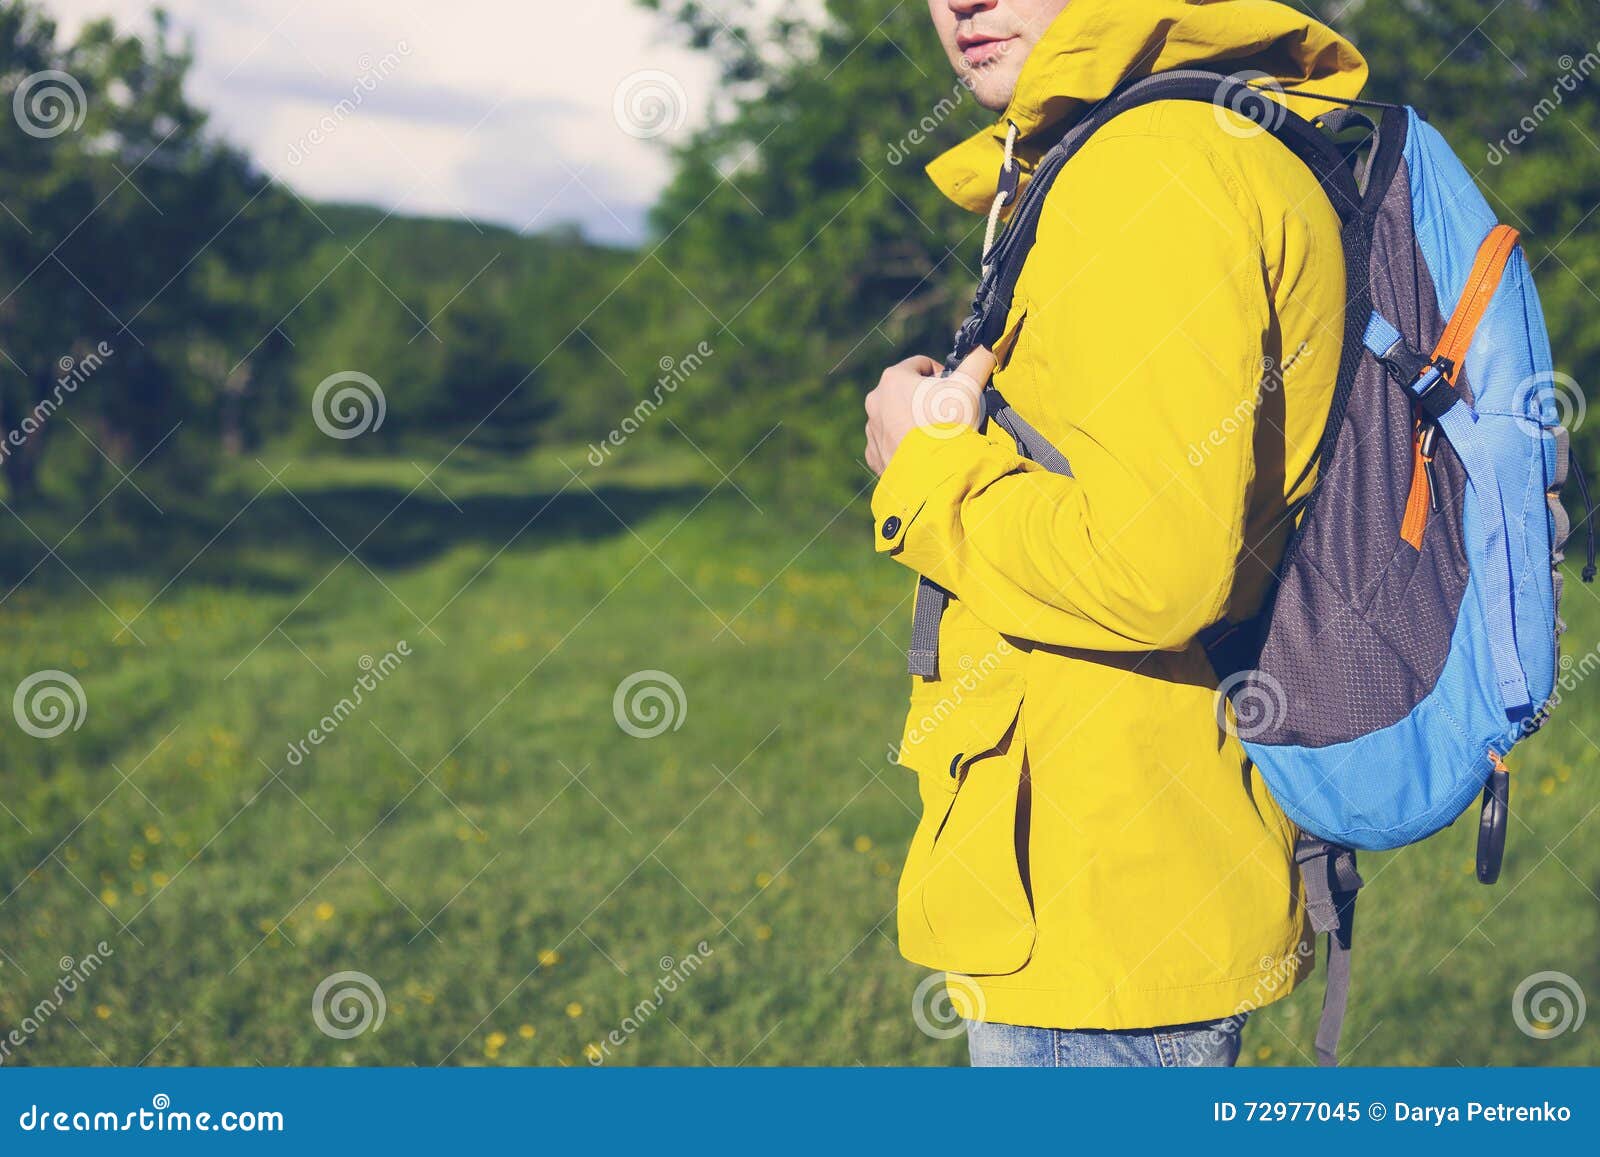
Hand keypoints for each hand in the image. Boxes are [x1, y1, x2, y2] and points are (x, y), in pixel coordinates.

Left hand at [863, 346, 996, 475]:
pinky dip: (904, 445)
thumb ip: (979, 360)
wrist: (935, 475)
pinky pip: (890, 444)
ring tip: (936, 436)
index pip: (922, 365)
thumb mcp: (969, 387)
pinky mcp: (874, 456)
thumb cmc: (950, 424)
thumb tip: (989, 345)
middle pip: (906, 391)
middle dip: (926, 399)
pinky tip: (922, 454)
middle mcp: (875, 401)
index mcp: (893, 378)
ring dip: (913, 421)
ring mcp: (872, 430)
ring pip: (896, 417)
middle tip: (948, 415)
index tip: (954, 391)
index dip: (942, 375)